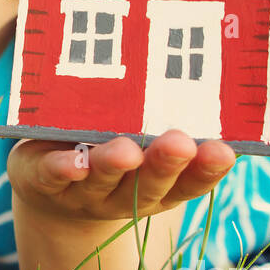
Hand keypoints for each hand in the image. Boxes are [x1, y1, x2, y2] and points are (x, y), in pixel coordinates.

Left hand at [8, 129, 235, 222]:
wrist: (51, 187)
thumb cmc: (109, 148)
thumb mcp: (141, 139)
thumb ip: (163, 118)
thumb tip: (206, 74)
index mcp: (158, 186)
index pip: (189, 182)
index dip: (207, 170)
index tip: (225, 150)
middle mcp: (125, 195)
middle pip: (148, 186)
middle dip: (164, 164)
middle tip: (180, 144)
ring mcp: (84, 192)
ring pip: (102, 181)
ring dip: (114, 165)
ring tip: (128, 151)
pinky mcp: (45, 180)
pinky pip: (54, 176)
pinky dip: (65, 170)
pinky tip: (74, 163)